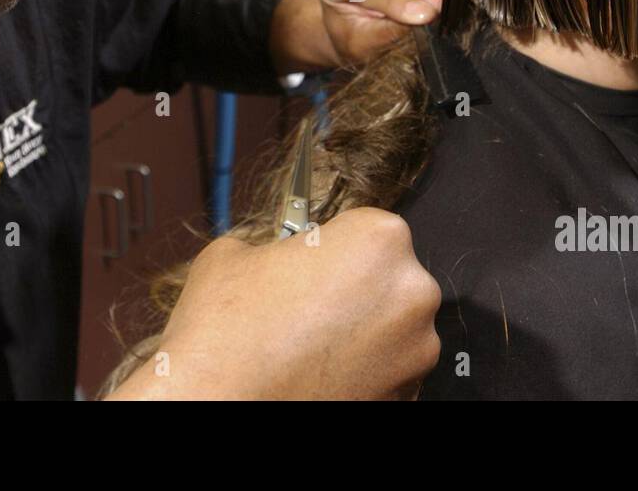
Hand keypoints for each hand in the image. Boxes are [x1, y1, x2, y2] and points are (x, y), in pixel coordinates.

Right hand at [110, 208, 442, 398]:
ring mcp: (416, 349)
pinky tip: (318, 370)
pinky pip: (388, 368)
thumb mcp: (233, 254)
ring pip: (390, 325)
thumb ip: (274, 245)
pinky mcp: (407, 394)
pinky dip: (362, 368)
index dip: (332, 245)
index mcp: (378, 239)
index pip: (365, 227)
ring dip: (359, 329)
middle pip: (385, 276)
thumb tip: (279, 254)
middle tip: (304, 304)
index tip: (312, 260)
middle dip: (351, 287)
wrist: (221, 409)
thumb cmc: (228, 334)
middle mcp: (411, 291)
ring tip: (306, 342)